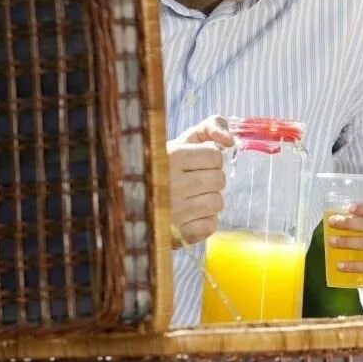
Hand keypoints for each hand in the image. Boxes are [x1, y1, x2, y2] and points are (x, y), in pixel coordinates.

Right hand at [165, 117, 231, 245]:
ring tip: (191, 198)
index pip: (215, 156)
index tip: (197, 163)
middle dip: (211, 179)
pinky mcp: (176, 235)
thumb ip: (211, 127)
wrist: (132, 203)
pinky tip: (189, 216)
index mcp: (170, 156)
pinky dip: (204, 222)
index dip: (211, 159)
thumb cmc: (166, 167)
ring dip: (209, 200)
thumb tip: (230, 140)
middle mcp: (170, 183)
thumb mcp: (183, 141)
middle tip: (194, 181)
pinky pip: (210, 226)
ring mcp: (173, 211)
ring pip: (217, 203)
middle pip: (219, 180)